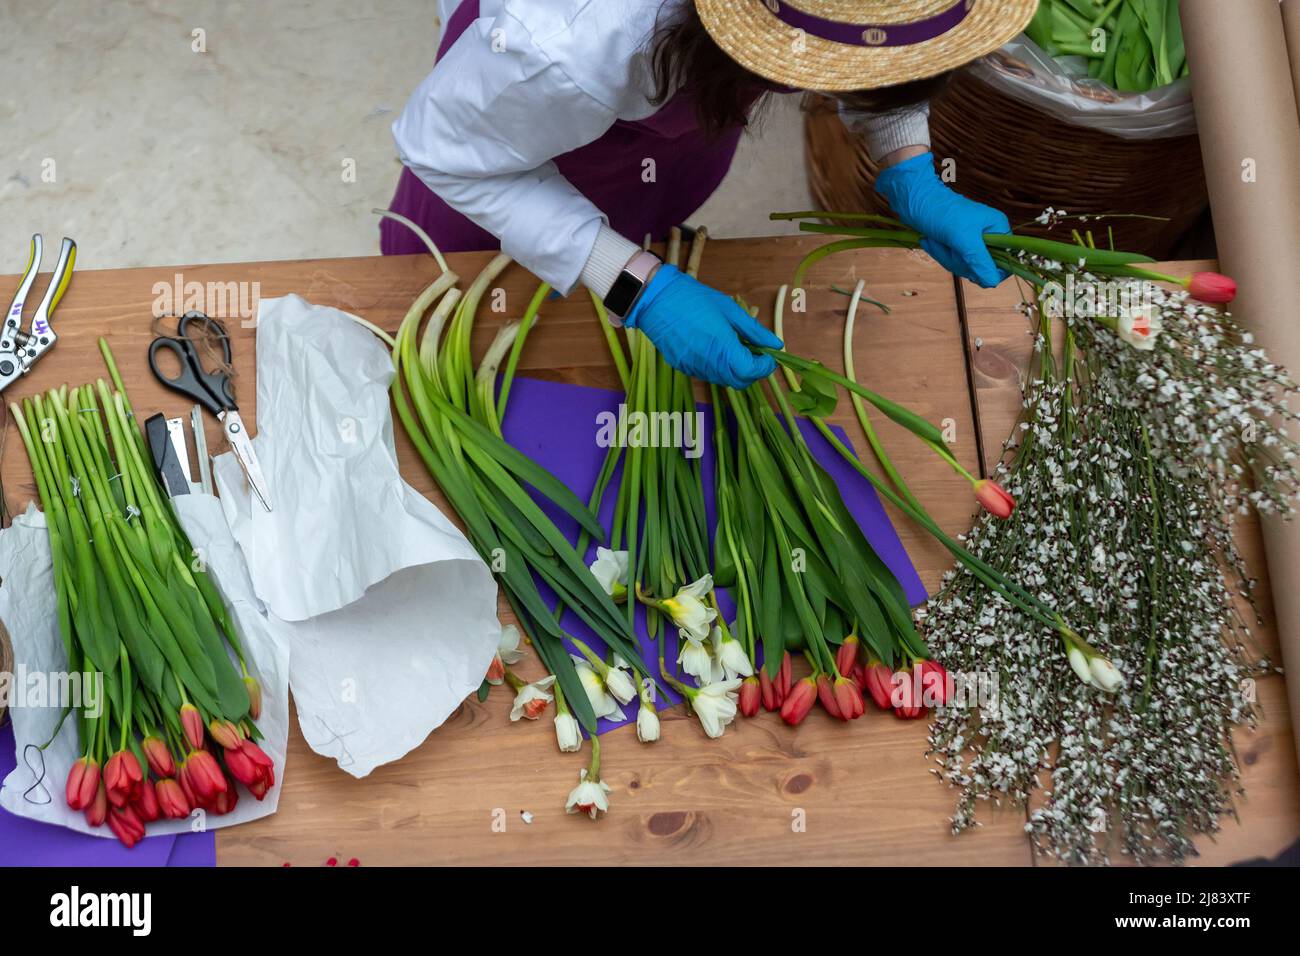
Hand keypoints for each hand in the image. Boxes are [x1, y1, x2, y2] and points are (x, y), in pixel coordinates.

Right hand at [625, 265, 781, 388]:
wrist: (655, 300)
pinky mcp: (682, 367)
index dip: (764, 367)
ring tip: (735, 348)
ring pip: (723, 380)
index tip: (769, 356)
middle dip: (752, 372)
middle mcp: (708, 364)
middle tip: (756, 354)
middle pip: (739, 382)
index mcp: (722, 348)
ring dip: (735, 370)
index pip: (750, 372)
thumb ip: (754, 331)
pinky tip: (716, 348)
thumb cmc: (694, 299)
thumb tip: (775, 344)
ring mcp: (694, 367)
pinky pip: (707, 374)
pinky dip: (719, 367)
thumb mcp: (729, 310)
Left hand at [875, 152, 1010, 288]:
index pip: (1006, 260)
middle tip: (948, 246)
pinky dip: (941, 254)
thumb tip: (992, 282)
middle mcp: (988, 234)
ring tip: (935, 240)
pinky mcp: (957, 243)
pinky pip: (953, 261)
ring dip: (947, 258)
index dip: (990, 270)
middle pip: (982, 267)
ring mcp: (972, 240)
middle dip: (960, 262)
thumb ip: (979, 260)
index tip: (973, 269)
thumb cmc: (940, 213)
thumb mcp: (963, 238)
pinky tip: (931, 241)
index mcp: (997, 228)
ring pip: (966, 266)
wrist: (913, 199)